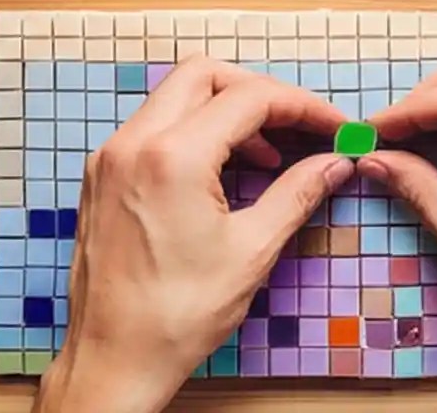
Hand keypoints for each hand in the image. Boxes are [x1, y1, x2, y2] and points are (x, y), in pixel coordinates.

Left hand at [34, 57, 352, 412]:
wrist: (112, 360)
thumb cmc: (174, 316)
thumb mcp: (251, 251)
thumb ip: (297, 194)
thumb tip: (334, 163)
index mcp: (171, 157)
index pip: (249, 98)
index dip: (301, 106)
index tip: (332, 127)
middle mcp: (132, 145)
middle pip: (205, 75)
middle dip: (259, 93)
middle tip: (298, 127)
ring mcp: (111, 158)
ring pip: (176, 98)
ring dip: (226, 112)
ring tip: (269, 156)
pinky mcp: (102, 177)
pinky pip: (154, 129)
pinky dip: (195, 133)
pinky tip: (225, 172)